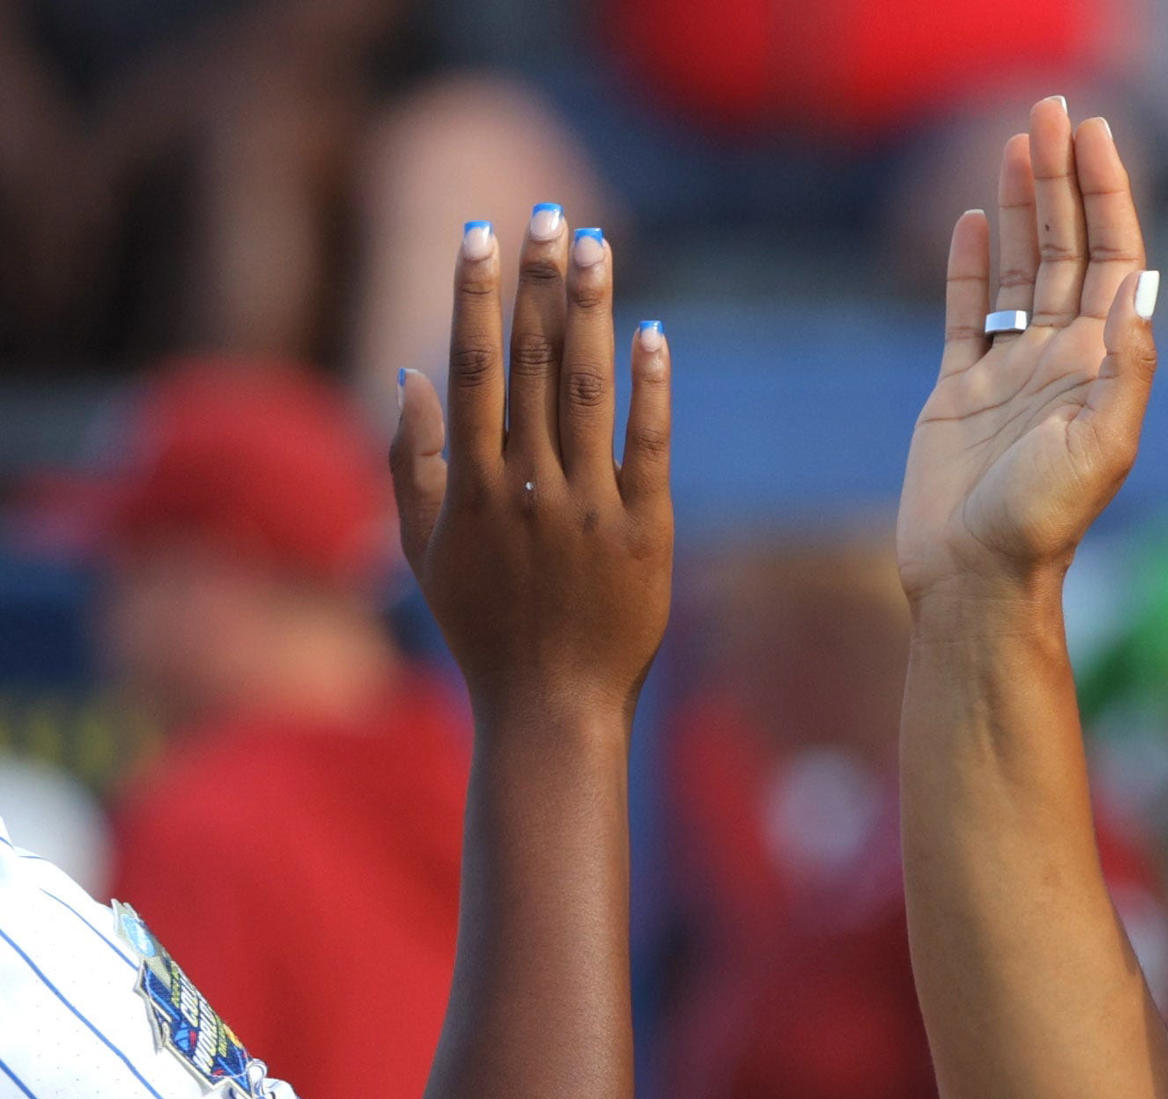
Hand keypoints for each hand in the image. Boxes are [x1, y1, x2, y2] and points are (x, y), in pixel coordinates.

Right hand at [395, 210, 672, 712]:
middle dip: (540, 282)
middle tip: (550, 214)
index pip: (471, 367)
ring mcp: (591, 509)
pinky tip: (652, 335)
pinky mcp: (648, 535)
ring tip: (595, 247)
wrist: (554, 707)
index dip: (474, 294)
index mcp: (472, 486)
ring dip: (592, 312)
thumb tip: (408, 375)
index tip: (479, 232)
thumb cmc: (483, 629)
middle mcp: (529, 487)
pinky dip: (651, 391)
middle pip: (534, 363)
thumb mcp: (424, 549)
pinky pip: (650, 449)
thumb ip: (410, 461)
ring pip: (590, 391)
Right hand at [898, 98, 1157, 603]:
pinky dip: (973, 267)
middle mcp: (1061, 360)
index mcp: (1099, 366)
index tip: (1095, 134)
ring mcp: (1010, 373)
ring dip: (1023, 205)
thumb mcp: (1100, 447)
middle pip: (1067, 249)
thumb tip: (1141, 287)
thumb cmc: (1041, 525)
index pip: (1114, 259)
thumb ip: (1125, 368)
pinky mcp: (959, 391)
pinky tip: (978, 221)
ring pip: (1021, 270)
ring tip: (1018, 141)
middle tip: (1049, 108)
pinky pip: (968, 314)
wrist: (975, 578)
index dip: (1107, 195)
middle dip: (1061, 178)